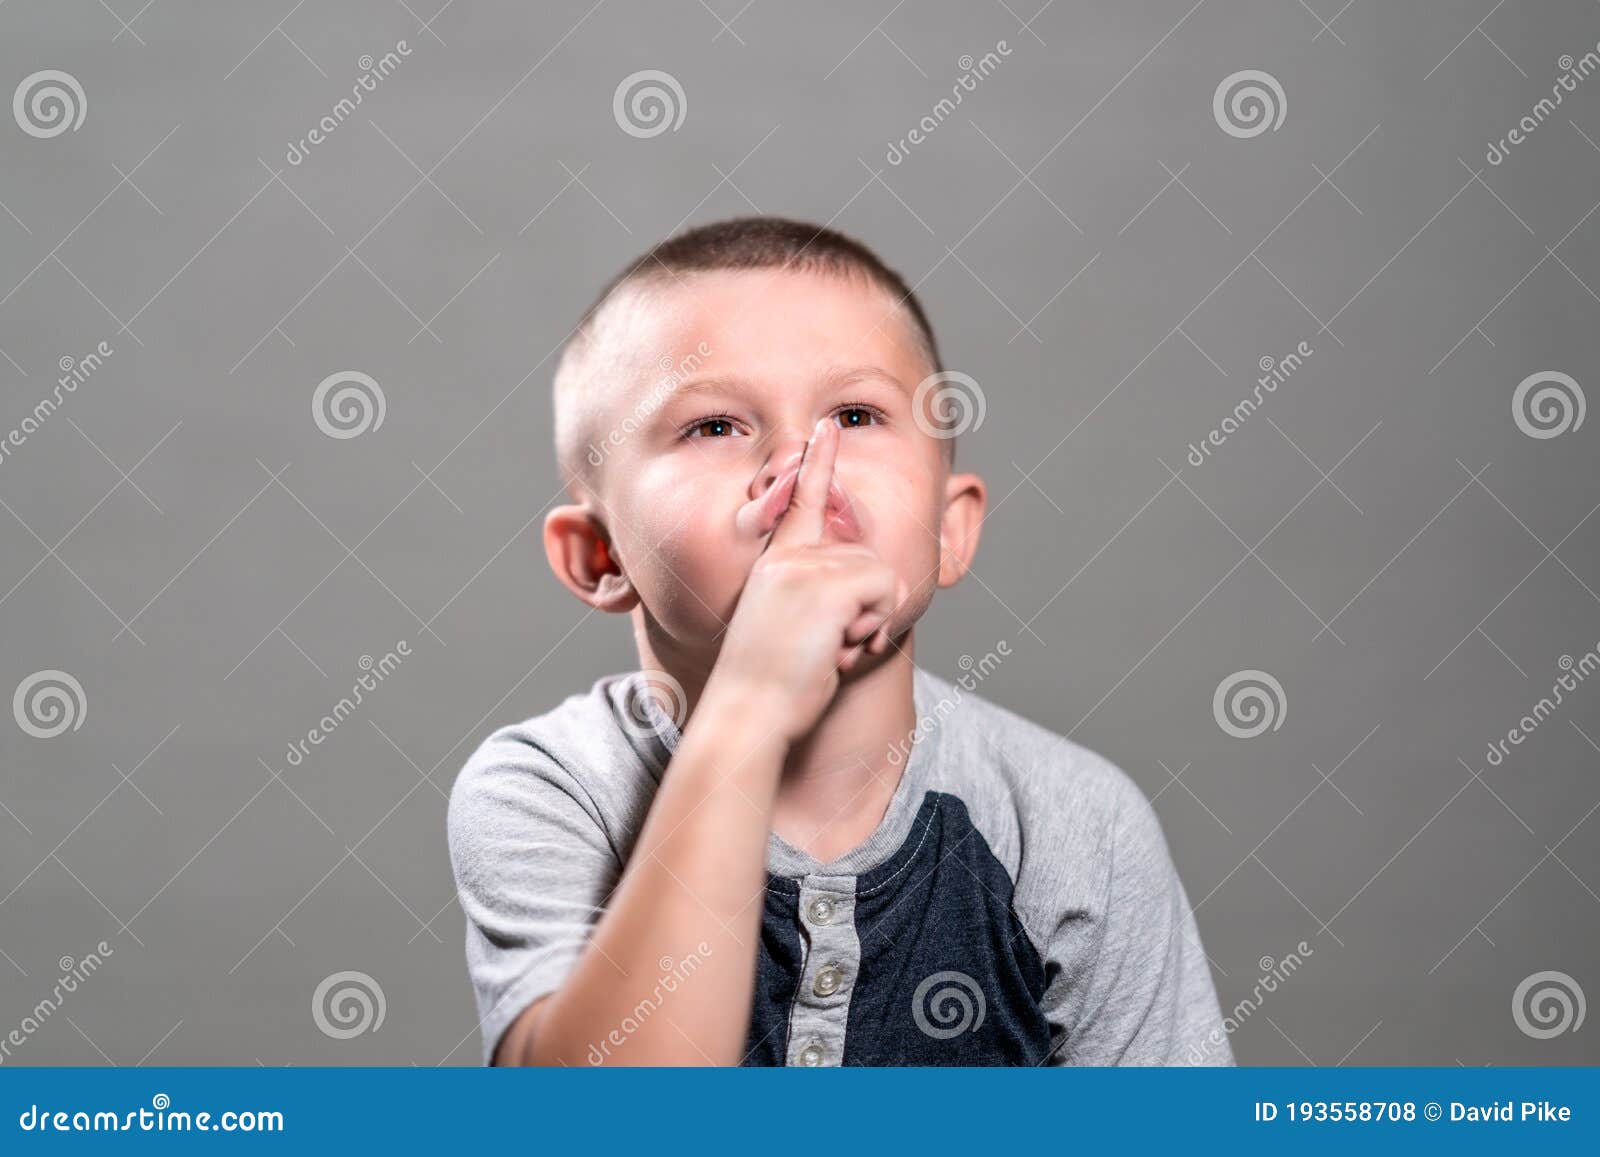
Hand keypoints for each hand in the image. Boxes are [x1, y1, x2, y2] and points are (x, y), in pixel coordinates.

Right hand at [704, 417, 905, 742]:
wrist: (747, 712)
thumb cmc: (770, 686)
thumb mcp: (790, 629)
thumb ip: (820, 598)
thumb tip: (879, 583)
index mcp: (776, 564)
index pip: (799, 501)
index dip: (817, 461)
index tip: (827, 425)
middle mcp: (788, 557)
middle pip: (870, 559)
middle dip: (869, 610)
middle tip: (830, 646)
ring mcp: (805, 569)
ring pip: (882, 576)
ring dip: (870, 623)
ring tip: (830, 650)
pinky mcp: (826, 585)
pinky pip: (885, 591)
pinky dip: (874, 627)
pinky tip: (840, 649)